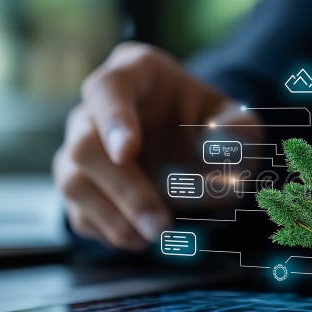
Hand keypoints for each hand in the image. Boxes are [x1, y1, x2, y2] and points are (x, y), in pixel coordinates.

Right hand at [53, 42, 261, 249]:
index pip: (108, 88)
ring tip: (154, 237)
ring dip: (113, 217)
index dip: (114, 120)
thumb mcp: (239, 122)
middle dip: (125, 190)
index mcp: (135, 73)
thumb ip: (238, 128)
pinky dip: (108, 231)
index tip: (127, 153)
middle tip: (161, 224)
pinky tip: (140, 238)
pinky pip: (77, 211)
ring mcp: (79, 146)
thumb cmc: (215, 127)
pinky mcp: (79, 183)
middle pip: (85, 145)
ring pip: (73, 181)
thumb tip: (221, 144)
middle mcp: (95, 108)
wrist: (200, 151)